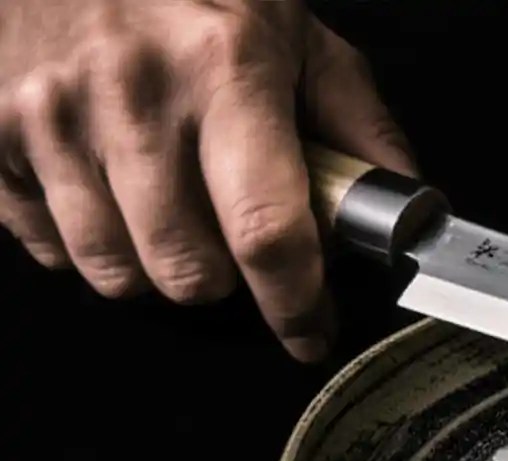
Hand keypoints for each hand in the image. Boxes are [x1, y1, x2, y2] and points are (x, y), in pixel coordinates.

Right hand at [0, 0, 417, 361]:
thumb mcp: (292, 33)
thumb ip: (355, 121)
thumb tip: (409, 201)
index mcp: (226, 68)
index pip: (267, 230)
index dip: (295, 303)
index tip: (312, 331)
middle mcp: (137, 95)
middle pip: (189, 272)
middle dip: (226, 280)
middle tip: (233, 241)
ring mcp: (54, 116)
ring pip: (118, 275)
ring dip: (156, 268)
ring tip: (171, 212)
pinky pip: (50, 250)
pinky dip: (89, 244)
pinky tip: (109, 194)